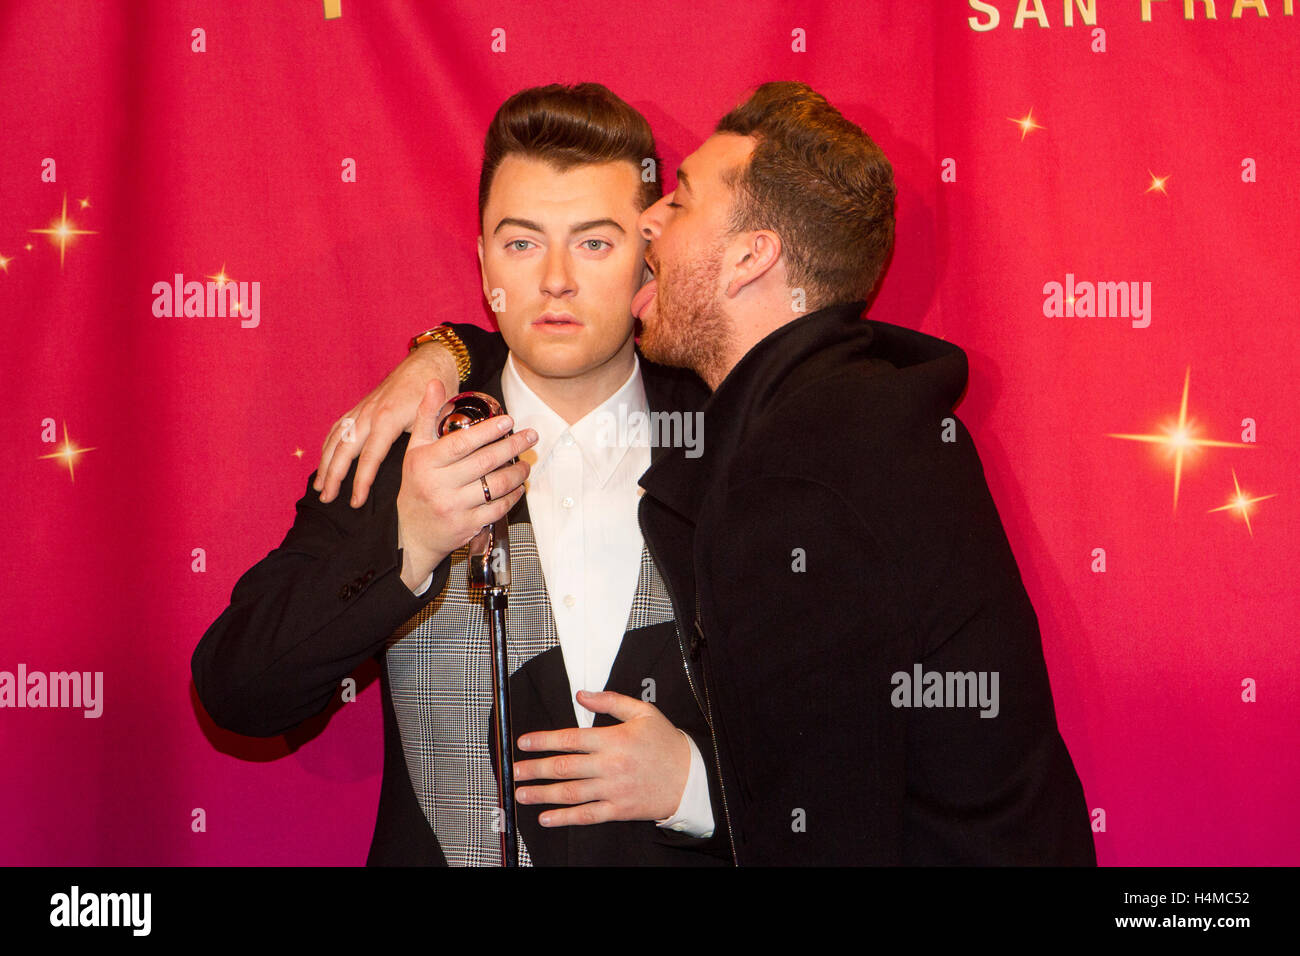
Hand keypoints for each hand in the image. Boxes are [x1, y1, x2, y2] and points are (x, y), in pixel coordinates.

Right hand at [314, 342, 459, 507]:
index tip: (356, 502)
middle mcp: (370, 413)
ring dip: (325, 463)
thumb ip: (428, 439)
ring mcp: (363, 409)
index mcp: (388, 419)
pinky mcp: (361, 406)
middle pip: (344, 449)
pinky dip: (328, 446)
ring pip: (336, 438)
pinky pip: (338, 428)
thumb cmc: (437, 391)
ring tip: (320, 487)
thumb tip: (427, 464)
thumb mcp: (436, 416)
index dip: (361, 481)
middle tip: (326, 499)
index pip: (371, 457)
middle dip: (333, 476)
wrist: (430, 362)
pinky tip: (324, 461)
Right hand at [395, 381, 535, 590]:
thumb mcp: (415, 449)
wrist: (410, 533)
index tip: (509, 421)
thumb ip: (426, 415)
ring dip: (518, 473)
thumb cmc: (417, 484)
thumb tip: (435, 382)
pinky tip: (519, 486)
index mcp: (425, 463)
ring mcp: (453, 507)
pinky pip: (498, 508)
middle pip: (484, 462)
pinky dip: (513, 496)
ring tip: (526, 462)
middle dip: (512, 447)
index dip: (487, 431)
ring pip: (495, 486)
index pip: (461, 443)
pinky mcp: (466, 526)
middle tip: (530, 436)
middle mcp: (438, 485)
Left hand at [513, 690, 690, 825]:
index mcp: (613, 739)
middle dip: (535, 769)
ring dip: (543, 794)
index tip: (524, 743)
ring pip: (571, 793)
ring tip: (522, 794)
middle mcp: (610, 765)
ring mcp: (613, 789)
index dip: (543, 741)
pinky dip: (565, 818)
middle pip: (565, 768)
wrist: (690, 777)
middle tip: (515, 771)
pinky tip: (547, 818)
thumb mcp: (642, 712)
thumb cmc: (665, 744)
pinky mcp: (619, 809)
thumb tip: (582, 695)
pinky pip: (587, 815)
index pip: (570, 739)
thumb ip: (610, 702)